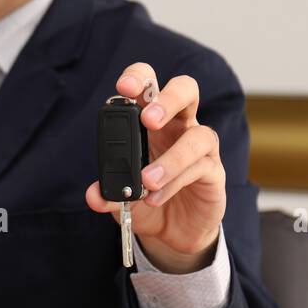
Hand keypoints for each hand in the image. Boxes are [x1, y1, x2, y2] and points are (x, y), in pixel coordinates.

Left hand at [85, 63, 224, 273]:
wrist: (173, 229)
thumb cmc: (147, 197)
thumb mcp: (121, 195)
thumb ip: (107, 192)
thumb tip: (94, 195)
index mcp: (151, 120)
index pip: (149, 84)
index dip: (139, 78)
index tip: (124, 88)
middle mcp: (178, 125)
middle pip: (186, 90)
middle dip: (168, 99)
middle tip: (149, 120)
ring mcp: (200, 148)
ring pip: (199, 135)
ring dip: (172, 158)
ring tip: (147, 180)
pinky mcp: (213, 172)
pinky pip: (201, 168)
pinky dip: (175, 182)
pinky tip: (156, 196)